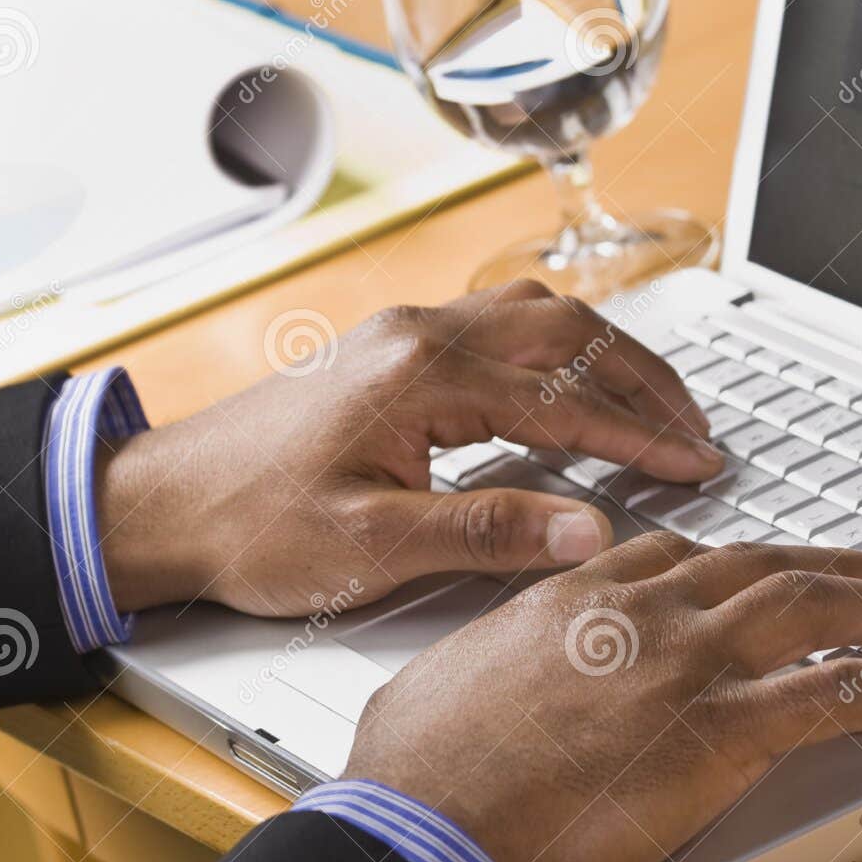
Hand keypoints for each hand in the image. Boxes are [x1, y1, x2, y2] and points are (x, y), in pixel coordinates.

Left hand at [97, 282, 722, 615]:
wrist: (166, 503)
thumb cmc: (253, 525)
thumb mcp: (376, 547)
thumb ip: (491, 533)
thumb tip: (590, 531)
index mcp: (423, 376)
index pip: (567, 400)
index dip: (642, 437)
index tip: (695, 465)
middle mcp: (420, 336)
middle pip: (568, 330)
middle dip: (644, 378)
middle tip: (696, 428)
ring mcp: (406, 335)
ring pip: (537, 315)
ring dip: (605, 353)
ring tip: (653, 401)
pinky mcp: (395, 351)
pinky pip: (502, 325)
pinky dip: (560, 350)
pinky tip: (573, 382)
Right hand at [341, 533, 861, 861]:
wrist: (428, 825)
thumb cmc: (422, 773)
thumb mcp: (450, 681)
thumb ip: (500, 661)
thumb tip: (499, 676)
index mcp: (580, 594)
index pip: (686, 559)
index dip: (746, 562)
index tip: (775, 566)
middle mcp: (646, 612)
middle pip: (766, 570)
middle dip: (835, 570)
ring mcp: (690, 664)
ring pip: (817, 613)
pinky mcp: (723, 731)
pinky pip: (842, 693)